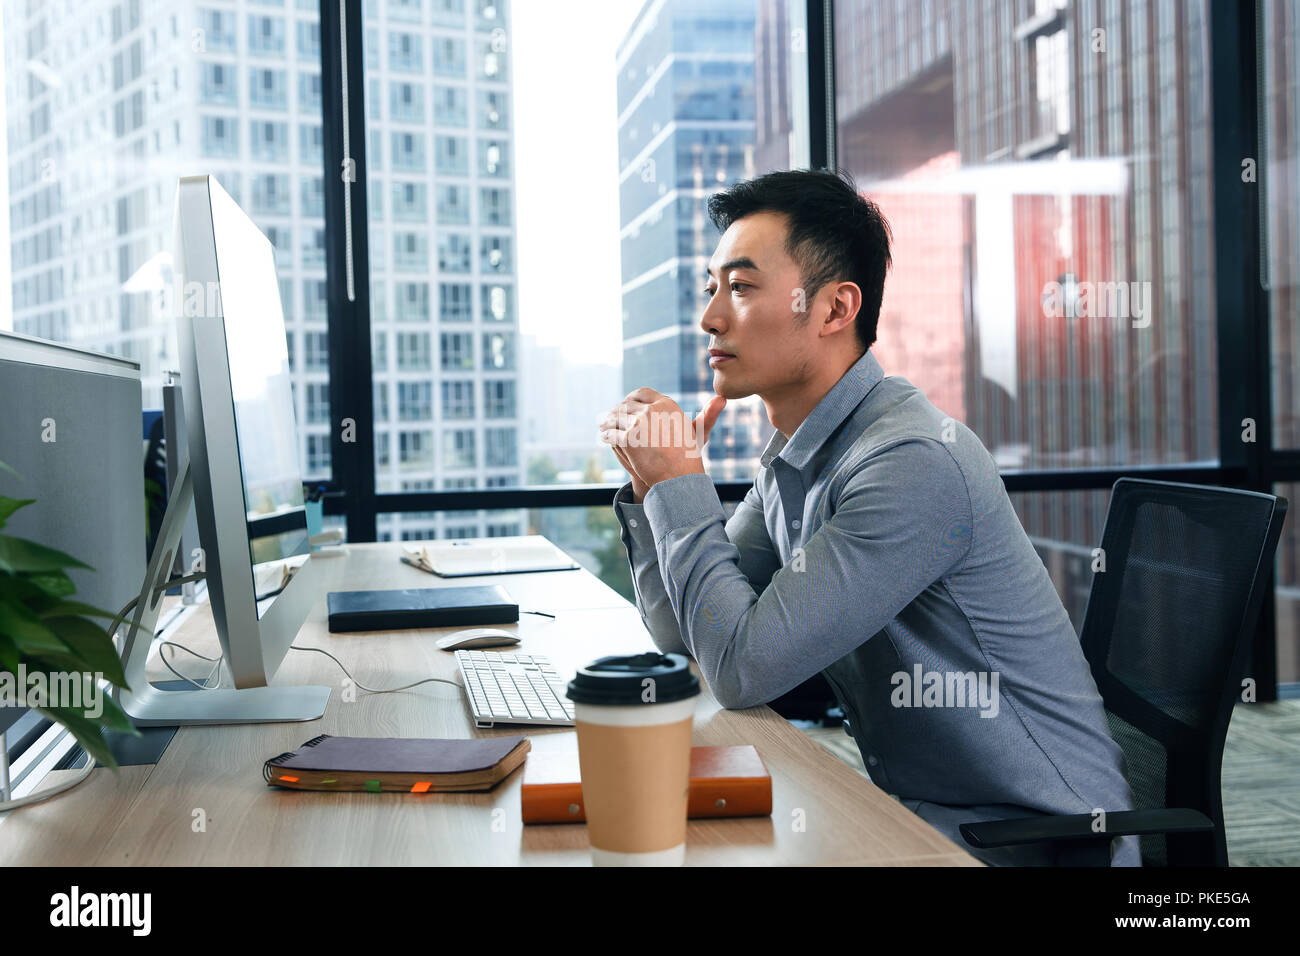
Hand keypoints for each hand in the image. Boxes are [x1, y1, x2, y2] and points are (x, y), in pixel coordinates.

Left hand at [599, 389, 726, 495]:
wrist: (678, 478)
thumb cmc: (689, 457)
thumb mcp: (698, 433)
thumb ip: (706, 415)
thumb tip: (722, 398)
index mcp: (666, 404)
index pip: (641, 392)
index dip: (631, 399)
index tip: (627, 405)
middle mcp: (651, 409)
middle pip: (625, 404)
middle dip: (617, 411)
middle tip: (610, 417)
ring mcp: (638, 423)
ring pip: (615, 417)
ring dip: (607, 421)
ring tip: (604, 426)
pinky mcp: (627, 438)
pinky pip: (610, 433)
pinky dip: (606, 435)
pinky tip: (604, 437)